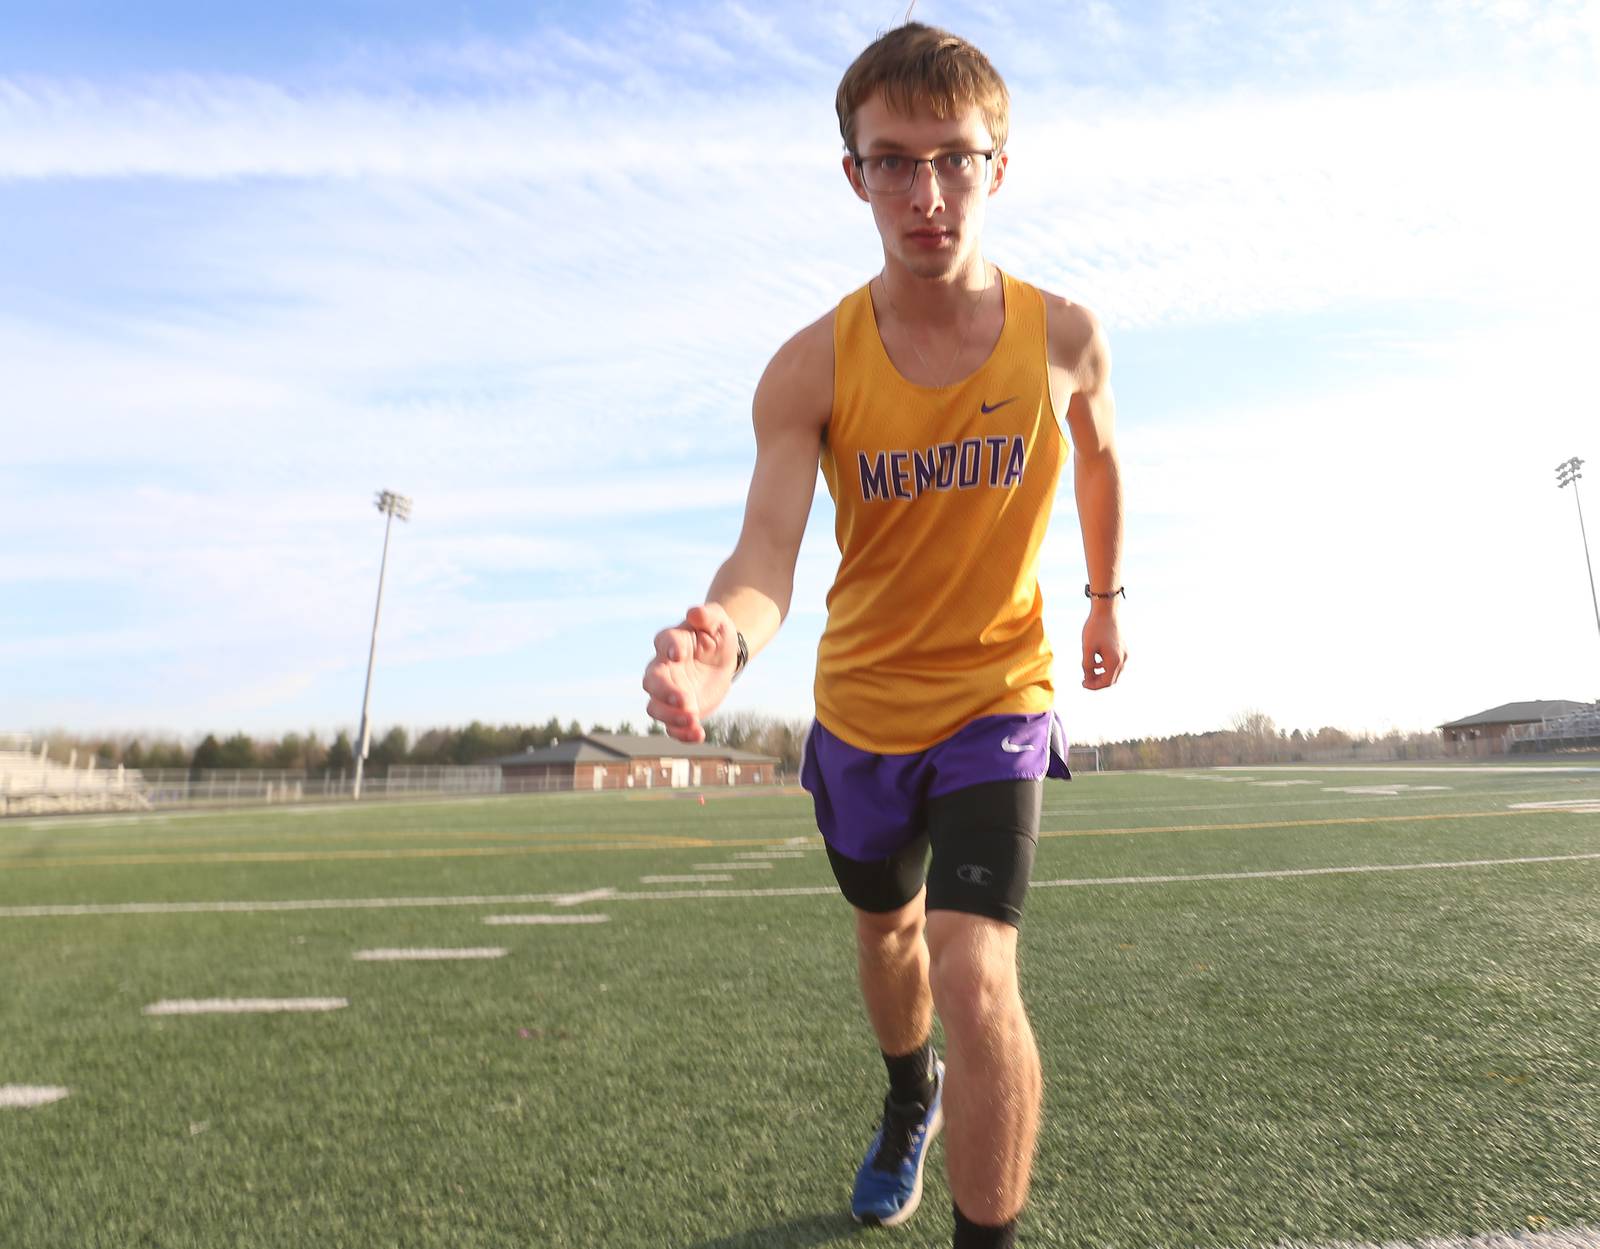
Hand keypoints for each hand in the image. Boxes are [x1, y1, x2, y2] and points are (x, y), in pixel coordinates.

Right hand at [643, 603, 740, 741]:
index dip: (669, 649)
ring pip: (656, 708)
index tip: (678, 655)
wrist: (722, 659)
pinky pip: (672, 726)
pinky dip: (682, 734)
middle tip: (684, 700)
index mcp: (671, 642)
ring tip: (693, 720)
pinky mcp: (677, 711)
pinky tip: (699, 734)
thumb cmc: (716, 635)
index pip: (664, 643)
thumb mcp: (718, 621)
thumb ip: (707, 615)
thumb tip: (695, 612)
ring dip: (671, 717)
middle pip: (651, 681)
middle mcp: (663, 668)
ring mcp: (667, 692)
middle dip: (664, 692)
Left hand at [1082, 611, 1127, 689]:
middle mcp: (1123, 659)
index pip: (1106, 682)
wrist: (1107, 610)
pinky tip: (1096, 661)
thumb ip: (1087, 665)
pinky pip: (1116, 663)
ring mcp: (1125, 653)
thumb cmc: (1095, 628)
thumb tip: (1088, 679)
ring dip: (1102, 674)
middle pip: (1111, 679)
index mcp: (1115, 661)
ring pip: (1114, 672)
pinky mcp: (1124, 648)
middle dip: (1098, 682)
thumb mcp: (1087, 648)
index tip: (1082, 683)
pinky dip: (1106, 666)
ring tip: (1088, 672)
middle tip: (1084, 680)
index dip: (1093, 686)